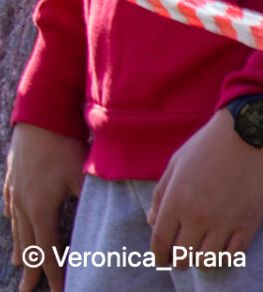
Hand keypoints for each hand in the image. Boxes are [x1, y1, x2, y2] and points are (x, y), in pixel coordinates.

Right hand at [5, 122, 85, 291]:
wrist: (39, 112)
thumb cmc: (64, 143)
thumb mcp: (82, 177)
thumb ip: (89, 205)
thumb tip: (108, 230)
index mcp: (40, 208)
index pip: (47, 251)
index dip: (54, 274)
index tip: (60, 291)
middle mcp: (22, 203)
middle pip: (27, 244)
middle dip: (30, 270)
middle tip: (27, 291)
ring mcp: (14, 188)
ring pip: (16, 226)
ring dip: (19, 247)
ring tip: (17, 264)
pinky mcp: (12, 174)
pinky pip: (9, 203)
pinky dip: (12, 218)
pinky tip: (10, 221)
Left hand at [150, 109, 262, 263]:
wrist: (244, 138)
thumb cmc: (205, 148)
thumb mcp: (175, 166)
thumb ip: (160, 195)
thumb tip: (152, 221)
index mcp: (175, 201)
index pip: (161, 240)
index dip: (158, 256)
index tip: (160, 261)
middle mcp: (198, 216)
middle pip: (183, 255)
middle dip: (177, 261)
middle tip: (177, 260)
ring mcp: (225, 223)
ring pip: (207, 260)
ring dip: (200, 261)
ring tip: (197, 256)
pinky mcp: (248, 226)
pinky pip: (233, 255)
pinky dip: (223, 258)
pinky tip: (218, 252)